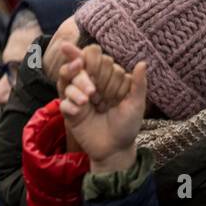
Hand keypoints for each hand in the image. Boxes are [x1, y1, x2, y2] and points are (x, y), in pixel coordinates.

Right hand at [59, 44, 146, 172]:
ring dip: (77, 85)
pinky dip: (71, 103)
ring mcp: (76, 94)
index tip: (105, 76)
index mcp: (106, 78)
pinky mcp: (67, 108)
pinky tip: (80, 111)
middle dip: (87, 76)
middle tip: (96, 94)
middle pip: (78, 63)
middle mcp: (89, 82)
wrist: (114, 149)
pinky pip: (63, 99)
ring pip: (66, 76)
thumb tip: (143, 63)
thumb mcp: (136, 105)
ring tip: (87, 100)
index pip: (95, 56)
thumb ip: (138, 84)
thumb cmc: (127, 125)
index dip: (97, 62)